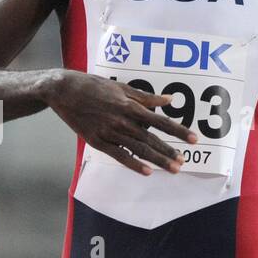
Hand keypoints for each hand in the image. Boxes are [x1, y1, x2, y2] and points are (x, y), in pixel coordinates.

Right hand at [47, 70, 196, 174]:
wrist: (63, 91)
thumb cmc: (92, 86)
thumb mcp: (120, 86)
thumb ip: (145, 97)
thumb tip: (168, 100)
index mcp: (129, 105)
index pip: (160, 121)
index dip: (178, 131)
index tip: (193, 139)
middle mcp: (122, 120)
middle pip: (151, 139)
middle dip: (169, 151)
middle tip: (183, 163)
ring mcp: (109, 132)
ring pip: (138, 149)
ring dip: (157, 160)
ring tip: (172, 169)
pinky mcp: (97, 141)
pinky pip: (119, 155)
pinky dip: (134, 164)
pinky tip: (147, 171)